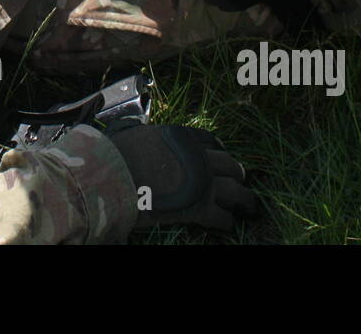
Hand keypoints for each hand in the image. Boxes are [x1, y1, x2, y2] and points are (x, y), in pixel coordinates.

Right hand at [107, 124, 259, 230]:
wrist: (111, 175)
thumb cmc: (116, 155)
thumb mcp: (136, 135)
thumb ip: (148, 137)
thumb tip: (138, 137)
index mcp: (183, 137)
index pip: (211, 141)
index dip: (219, 151)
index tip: (221, 158)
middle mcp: (199, 157)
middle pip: (229, 165)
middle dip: (236, 175)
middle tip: (239, 182)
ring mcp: (202, 182)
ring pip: (235, 191)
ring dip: (244, 200)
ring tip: (248, 208)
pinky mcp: (199, 208)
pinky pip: (222, 216)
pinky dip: (226, 221)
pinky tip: (227, 225)